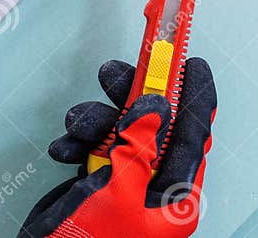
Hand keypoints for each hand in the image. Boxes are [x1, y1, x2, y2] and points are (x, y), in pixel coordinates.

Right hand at [20, 58, 216, 237]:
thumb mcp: (119, 193)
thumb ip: (139, 146)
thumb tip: (157, 105)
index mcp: (176, 196)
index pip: (193, 135)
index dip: (194, 95)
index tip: (191, 61)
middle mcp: (155, 188)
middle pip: (154, 126)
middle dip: (131, 97)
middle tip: (112, 73)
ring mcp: (126, 185)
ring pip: (120, 133)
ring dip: (96, 122)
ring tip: (76, 125)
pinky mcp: (98, 184)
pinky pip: (94, 150)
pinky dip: (77, 144)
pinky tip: (63, 150)